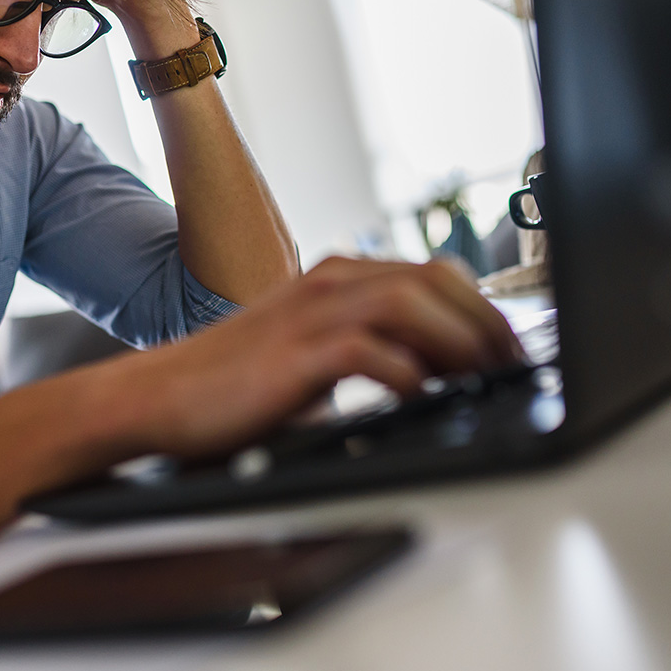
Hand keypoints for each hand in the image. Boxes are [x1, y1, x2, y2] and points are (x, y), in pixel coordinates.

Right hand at [96, 256, 523, 459]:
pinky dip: (405, 372)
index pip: (430, 273)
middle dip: (484, 320)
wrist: (157, 397)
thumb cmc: (232, 382)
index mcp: (334, 278)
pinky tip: (419, 395)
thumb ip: (365, 346)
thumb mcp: (309, 351)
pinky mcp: (293, 354)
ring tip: (484, 379)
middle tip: (513, 364)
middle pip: (432, 278)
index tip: (509, 347)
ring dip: (457, 342)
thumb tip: (434, 371)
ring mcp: (308, 315)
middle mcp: (327, 283)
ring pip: (408, 304)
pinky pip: (367, 351)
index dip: (481, 307)